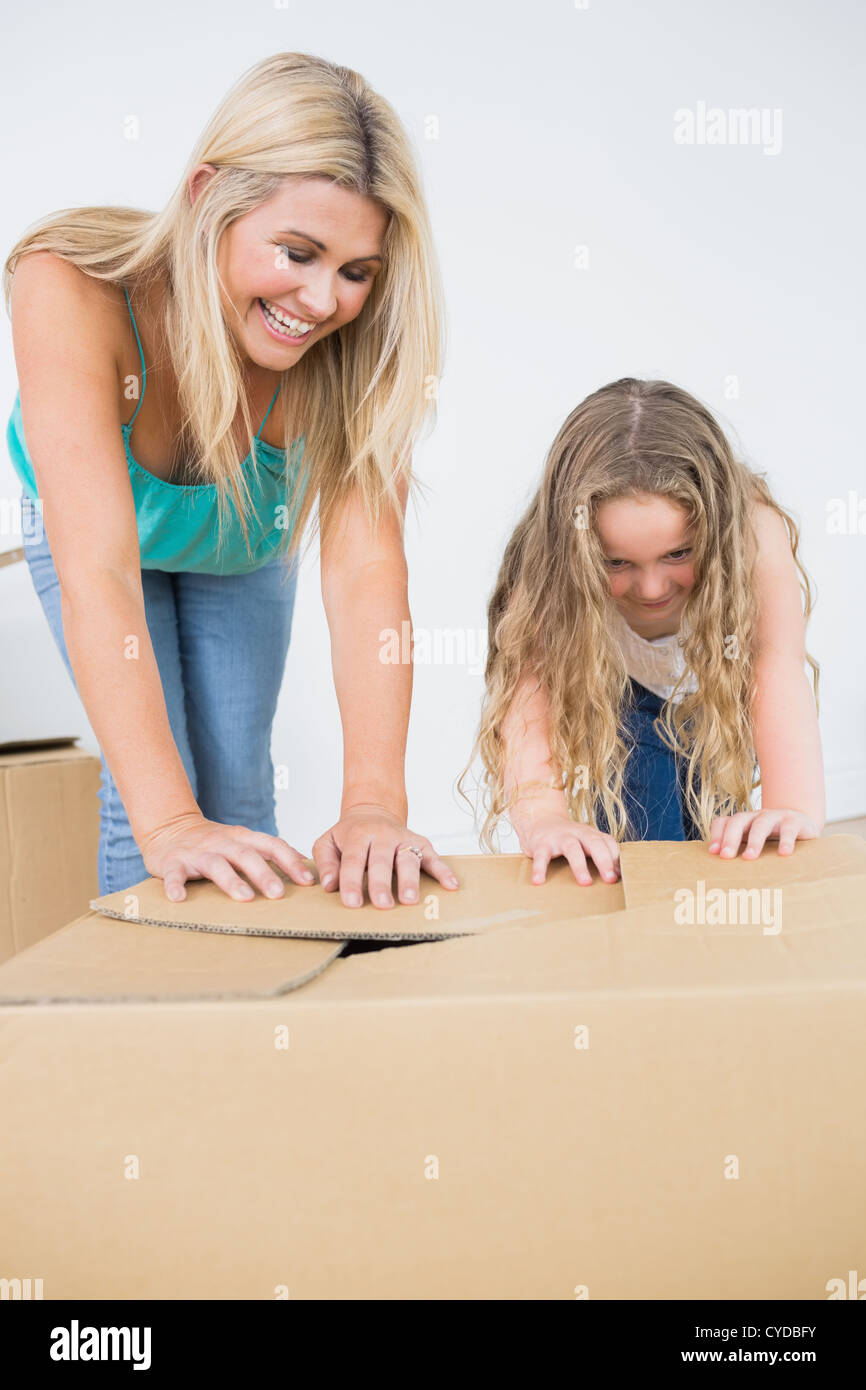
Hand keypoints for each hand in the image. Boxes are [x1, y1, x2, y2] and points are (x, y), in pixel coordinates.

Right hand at [139, 811, 315, 902]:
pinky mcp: (173, 862)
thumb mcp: (243, 841)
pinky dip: (176, 886)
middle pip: (246, 855)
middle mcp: (222, 842)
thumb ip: (269, 851)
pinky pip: (175, 874)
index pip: (272, 845)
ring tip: (245, 898)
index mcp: (242, 837)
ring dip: (231, 881)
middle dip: (264, 874)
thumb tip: (306, 864)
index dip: (290, 862)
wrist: (170, 828)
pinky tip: (179, 899)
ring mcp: (198, 852)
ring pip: (217, 864)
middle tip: (279, 895)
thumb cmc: (213, 842)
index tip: (307, 881)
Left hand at [312, 803, 458, 908]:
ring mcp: (404, 839)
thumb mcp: (327, 842)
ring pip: (408, 859)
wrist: (372, 812)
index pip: (353, 860)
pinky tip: (451, 885)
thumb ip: (325, 863)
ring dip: (410, 880)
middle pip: (382, 860)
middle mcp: (383, 835)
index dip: (351, 881)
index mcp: (358, 835)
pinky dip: (444, 870)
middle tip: (383, 905)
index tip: (352, 902)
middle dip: (382, 883)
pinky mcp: (421, 842)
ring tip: (410, 900)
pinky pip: (434, 856)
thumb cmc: (348, 835)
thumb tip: (329, 885)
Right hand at [517, 813, 620, 886]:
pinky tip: (539, 881)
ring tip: (585, 882)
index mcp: (591, 834)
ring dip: (579, 865)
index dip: (616, 859)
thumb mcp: (586, 841)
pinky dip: (540, 868)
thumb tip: (618, 876)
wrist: (539, 818)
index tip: (620, 876)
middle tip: (610, 879)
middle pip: (594, 843)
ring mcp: (559, 838)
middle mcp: (577, 833)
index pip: (608, 843)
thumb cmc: (567, 837)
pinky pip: (541, 856)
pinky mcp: (541, 844)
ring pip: (572, 848)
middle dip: (604, 861)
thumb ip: (601, 854)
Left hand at [708, 809, 820, 859]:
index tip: (714, 853)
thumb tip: (725, 878)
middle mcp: (756, 816)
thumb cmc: (775, 841)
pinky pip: (789, 829)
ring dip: (754, 841)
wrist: (805, 825)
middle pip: (738, 821)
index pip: (723, 822)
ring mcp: (775, 816)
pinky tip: (784, 853)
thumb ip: (742, 854)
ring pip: (761, 824)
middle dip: (730, 838)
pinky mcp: (795, 821)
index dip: (717, 835)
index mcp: (743, 822)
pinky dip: (786, 840)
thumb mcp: (757, 846)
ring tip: (749, 857)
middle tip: (726, 856)